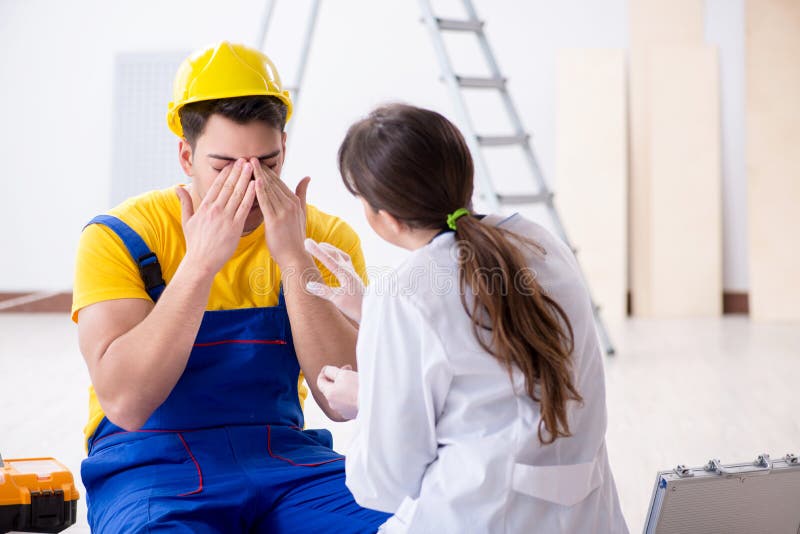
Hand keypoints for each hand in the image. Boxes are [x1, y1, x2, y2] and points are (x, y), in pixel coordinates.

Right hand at [175, 159, 255, 276]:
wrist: (201, 262)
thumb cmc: (195, 243)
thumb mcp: (187, 221)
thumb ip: (185, 202)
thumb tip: (178, 187)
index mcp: (204, 207)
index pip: (216, 185)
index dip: (225, 173)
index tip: (232, 163)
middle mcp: (215, 210)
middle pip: (228, 186)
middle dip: (237, 171)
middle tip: (245, 159)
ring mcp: (225, 218)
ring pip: (237, 194)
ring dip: (245, 178)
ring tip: (252, 166)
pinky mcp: (235, 227)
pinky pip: (244, 207)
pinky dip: (250, 195)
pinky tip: (256, 185)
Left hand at [252, 157, 310, 267]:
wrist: (295, 257)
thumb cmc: (294, 238)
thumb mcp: (301, 213)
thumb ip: (302, 194)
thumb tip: (307, 177)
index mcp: (295, 202)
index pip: (279, 182)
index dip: (268, 171)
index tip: (257, 161)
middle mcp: (290, 204)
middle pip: (273, 183)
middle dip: (261, 169)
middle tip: (250, 157)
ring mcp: (284, 212)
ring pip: (269, 190)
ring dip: (258, 175)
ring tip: (248, 163)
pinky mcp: (275, 220)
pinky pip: (266, 202)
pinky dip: (260, 191)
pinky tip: (253, 181)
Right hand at [304, 239, 364, 322]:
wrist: (371, 311)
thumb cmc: (355, 308)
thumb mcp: (337, 300)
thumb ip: (323, 291)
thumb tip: (308, 284)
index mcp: (345, 275)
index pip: (328, 259)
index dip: (316, 250)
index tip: (306, 241)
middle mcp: (350, 271)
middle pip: (335, 254)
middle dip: (321, 248)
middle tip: (308, 243)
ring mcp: (353, 274)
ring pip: (341, 256)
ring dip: (331, 250)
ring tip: (321, 247)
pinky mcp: (354, 278)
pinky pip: (345, 262)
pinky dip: (338, 257)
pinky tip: (335, 260)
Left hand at [316, 365, 358, 419]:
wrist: (374, 403)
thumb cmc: (359, 388)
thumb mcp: (343, 374)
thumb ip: (331, 371)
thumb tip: (326, 371)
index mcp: (329, 394)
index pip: (320, 382)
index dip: (325, 373)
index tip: (332, 368)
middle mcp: (333, 404)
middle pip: (331, 388)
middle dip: (337, 378)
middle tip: (348, 370)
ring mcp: (342, 410)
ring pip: (339, 395)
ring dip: (345, 387)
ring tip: (355, 381)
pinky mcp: (351, 414)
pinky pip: (347, 402)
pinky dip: (350, 396)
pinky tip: (359, 391)